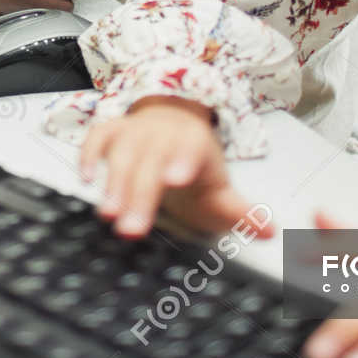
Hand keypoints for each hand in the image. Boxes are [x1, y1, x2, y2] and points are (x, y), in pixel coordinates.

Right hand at [79, 95, 269, 238]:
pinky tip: (86, 178)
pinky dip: (89, 153)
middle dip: (140, 194)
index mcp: (195, 142)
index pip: (190, 147)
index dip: (183, 159)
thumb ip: (241, 212)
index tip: (177, 179)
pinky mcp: (113, 130)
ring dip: (113, 182)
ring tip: (109, 214)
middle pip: (151, 159)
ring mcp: (136, 129)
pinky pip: (98, 136)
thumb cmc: (195, 166)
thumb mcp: (221, 190)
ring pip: (123, 150)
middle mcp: (164, 132)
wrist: (173, 125)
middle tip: (132, 229)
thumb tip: (270, 231)